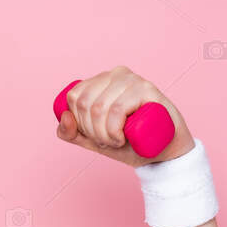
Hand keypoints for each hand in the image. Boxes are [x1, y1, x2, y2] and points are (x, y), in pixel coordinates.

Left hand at [55, 65, 193, 165]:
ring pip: (99, 107)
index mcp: (101, 80)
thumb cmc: (128, 142)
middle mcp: (116, 74)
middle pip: (85, 103)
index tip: (95, 135)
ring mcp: (133, 79)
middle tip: (108, 141)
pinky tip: (122, 138)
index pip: (74, 97)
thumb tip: (64, 115)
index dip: (79, 122)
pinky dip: (114, 130)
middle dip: (91, 131)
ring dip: (103, 134)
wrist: (162, 152)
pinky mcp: (147, 89)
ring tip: (117, 141)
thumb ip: (70, 132)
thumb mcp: (91, 140)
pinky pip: (117, 109)